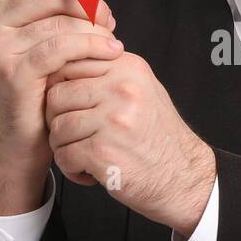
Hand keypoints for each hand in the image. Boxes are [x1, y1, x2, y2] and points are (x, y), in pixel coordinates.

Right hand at [0, 0, 121, 173]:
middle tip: (109, 20)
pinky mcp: (13, 70)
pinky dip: (92, 45)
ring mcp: (0, 47)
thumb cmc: (42, 87)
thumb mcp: (49, 43)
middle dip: (88, 3)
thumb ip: (62, 15)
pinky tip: (110, 52)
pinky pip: (62, 47)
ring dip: (95, 29)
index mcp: (1, 10)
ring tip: (113, 42)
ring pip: (61, 21)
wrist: (24, 138)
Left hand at [44, 50, 216, 237]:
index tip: (73, 107)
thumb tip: (62, 65)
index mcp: (129, 68)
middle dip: (57, 119)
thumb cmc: (159, 137)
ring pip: (57, 127)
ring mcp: (113, 120)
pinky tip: (89, 171)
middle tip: (75, 135)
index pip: (71, 63)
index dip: (61, 88)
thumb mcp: (143, 90)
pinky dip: (70, 168)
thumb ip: (109, 73)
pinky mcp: (103, 151)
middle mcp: (122, 89)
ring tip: (83, 154)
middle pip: (57, 95)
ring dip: (63, 146)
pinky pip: (64, 155)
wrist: (184, 177)